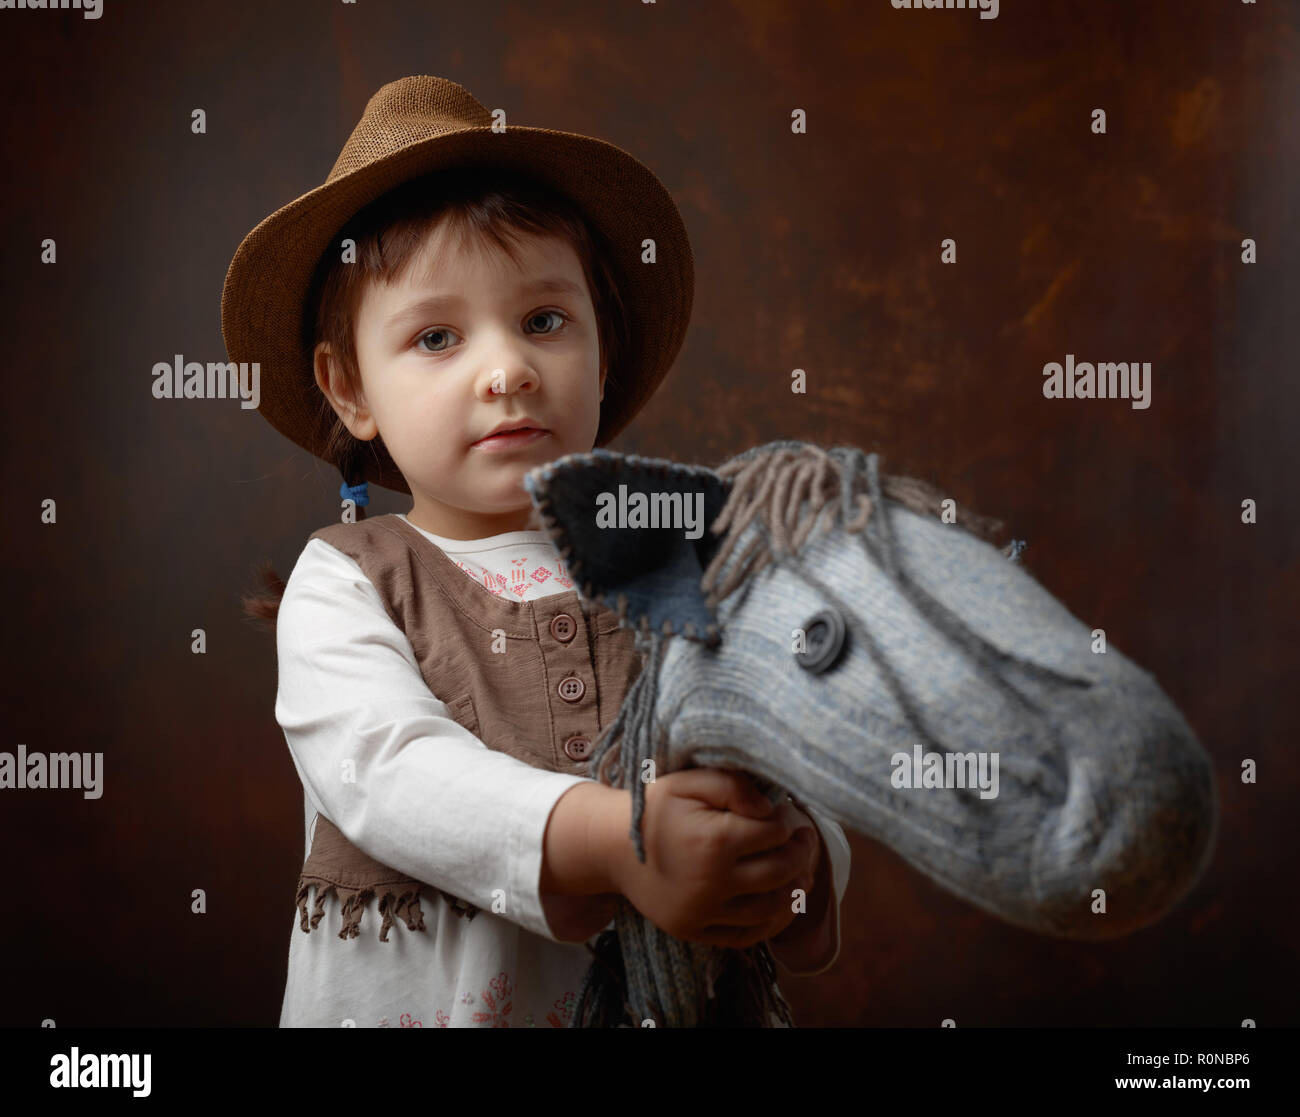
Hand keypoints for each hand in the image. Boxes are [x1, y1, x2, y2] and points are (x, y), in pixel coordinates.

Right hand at [605, 768, 819, 949]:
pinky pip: (747, 936)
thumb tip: (771, 808)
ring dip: (793, 890)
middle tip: (803, 841)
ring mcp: (702, 911)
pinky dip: (771, 922)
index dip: (788, 823)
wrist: (612, 847)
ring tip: (799, 872)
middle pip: (780, 873)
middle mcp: (711, 881)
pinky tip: (779, 901)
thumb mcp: (689, 782)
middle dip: (800, 855)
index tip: (785, 816)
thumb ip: (733, 785)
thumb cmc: (656, 808)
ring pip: (770, 909)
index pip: (775, 834)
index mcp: (713, 840)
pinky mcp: (694, 931)